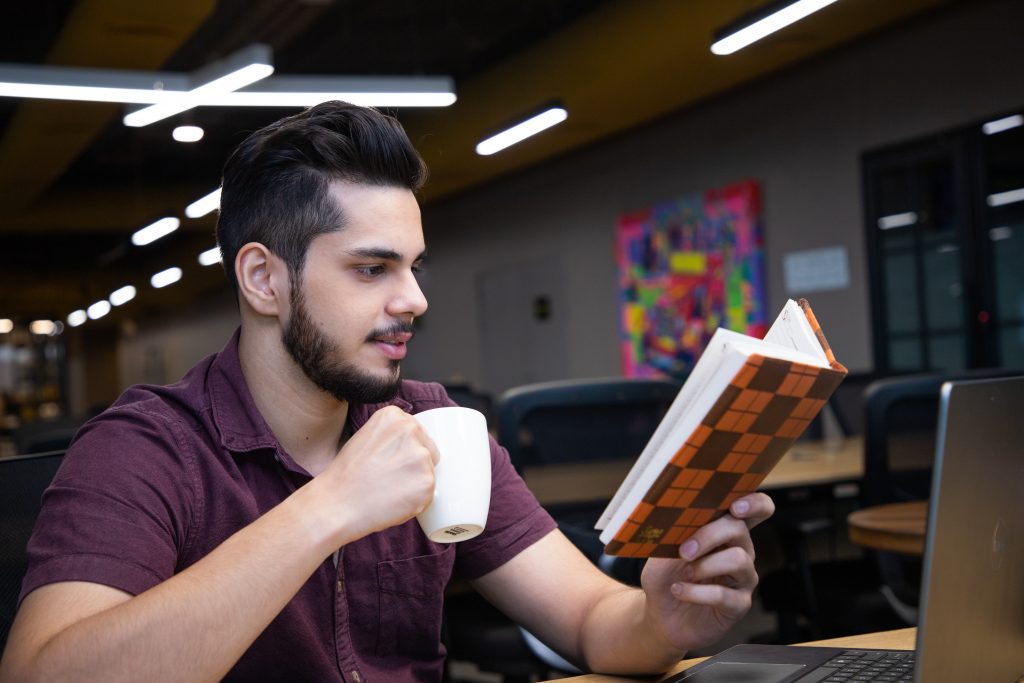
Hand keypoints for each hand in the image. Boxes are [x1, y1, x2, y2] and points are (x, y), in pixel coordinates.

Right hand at [314, 406, 439, 542]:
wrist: (336, 505)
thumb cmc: (347, 476)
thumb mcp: (366, 437)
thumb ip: (393, 435)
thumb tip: (416, 445)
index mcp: (395, 416)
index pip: (418, 434)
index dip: (404, 453)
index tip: (389, 462)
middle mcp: (411, 430)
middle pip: (428, 452)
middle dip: (413, 467)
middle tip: (387, 479)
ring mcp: (421, 456)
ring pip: (428, 473)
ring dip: (414, 485)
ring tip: (388, 490)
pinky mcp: (427, 482)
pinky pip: (429, 494)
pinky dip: (416, 502)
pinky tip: (394, 501)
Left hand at [639, 493, 774, 653]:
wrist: (661, 615)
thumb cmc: (665, 576)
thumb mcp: (661, 549)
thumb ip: (673, 530)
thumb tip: (676, 514)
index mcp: (725, 530)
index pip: (757, 508)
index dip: (754, 503)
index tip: (735, 507)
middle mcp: (741, 549)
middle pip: (739, 529)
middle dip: (708, 535)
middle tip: (684, 551)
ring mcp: (743, 577)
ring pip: (738, 559)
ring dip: (704, 566)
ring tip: (683, 574)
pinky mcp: (739, 604)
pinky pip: (725, 595)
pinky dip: (696, 592)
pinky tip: (679, 591)